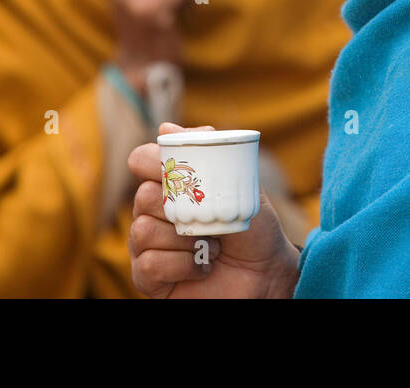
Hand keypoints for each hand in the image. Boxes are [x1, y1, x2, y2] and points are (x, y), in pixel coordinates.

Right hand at [127, 123, 299, 298]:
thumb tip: (166, 128)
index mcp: (170, 187)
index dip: (152, 160)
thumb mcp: (239, 183)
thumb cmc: (253, 228)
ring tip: (210, 246)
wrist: (267, 272)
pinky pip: (148, 265)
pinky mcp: (150, 280)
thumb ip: (209, 153)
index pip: (141, 160)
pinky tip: (201, 267)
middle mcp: (153, 215)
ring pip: (142, 230)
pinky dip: (181, 266)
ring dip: (183, 240)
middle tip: (206, 217)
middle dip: (177, 206)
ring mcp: (149, 248)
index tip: (175, 169)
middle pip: (141, 196)